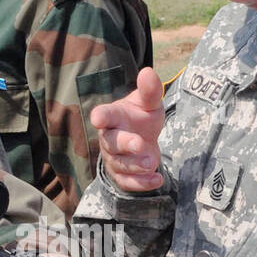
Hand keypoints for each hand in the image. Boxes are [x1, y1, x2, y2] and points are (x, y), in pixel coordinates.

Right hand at [90, 67, 164, 191]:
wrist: (142, 140)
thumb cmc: (141, 117)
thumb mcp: (148, 103)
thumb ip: (149, 91)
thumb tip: (148, 72)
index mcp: (112, 117)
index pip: (103, 115)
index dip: (100, 117)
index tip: (98, 118)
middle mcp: (109, 138)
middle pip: (112, 143)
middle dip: (126, 144)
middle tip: (140, 144)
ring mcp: (114, 158)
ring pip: (120, 164)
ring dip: (136, 165)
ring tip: (152, 162)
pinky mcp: (121, 175)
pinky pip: (127, 182)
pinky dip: (142, 183)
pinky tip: (157, 180)